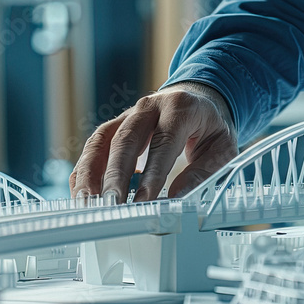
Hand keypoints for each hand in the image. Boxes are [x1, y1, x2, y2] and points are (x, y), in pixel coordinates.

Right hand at [69, 82, 237, 202]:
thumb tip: (177, 199)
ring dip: (91, 173)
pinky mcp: (115, 126)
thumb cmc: (210, 126)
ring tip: (87, 203)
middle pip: (125, 139)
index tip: (144, 200)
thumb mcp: (223, 147)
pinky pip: (94, 146)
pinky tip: (81, 193)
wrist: (198, 98)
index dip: (152, 173)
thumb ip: (203, 172)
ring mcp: (127, 115)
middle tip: (112, 205)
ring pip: (102, 141)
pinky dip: (84, 170)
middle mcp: (148, 107)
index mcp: (179, 108)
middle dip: (115, 175)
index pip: (163, 142)